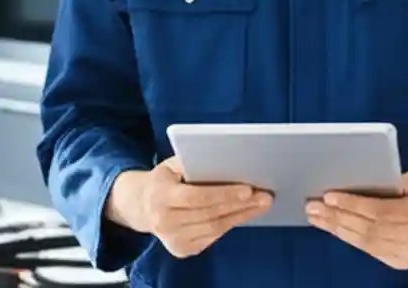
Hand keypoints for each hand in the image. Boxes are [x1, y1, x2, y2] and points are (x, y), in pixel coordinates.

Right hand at [105, 156, 272, 257]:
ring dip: (241, 216)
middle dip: (240, 205)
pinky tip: (245, 214)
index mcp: (160, 196)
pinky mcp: (181, 249)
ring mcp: (172, 239)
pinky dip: (230, 224)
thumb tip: (229, 157)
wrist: (142, 206)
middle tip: (265, 196)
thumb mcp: (171, 164)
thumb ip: (193, 161)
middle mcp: (164, 221)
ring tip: (261, 204)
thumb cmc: (165, 179)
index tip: (248, 189)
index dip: (223, 194)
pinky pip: (211, 238)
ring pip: (214, 229)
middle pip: (209, 214)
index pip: (196, 197)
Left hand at [305, 170, 407, 270]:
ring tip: (316, 217)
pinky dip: (349, 238)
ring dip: (337, 229)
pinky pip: (369, 251)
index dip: (353, 204)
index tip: (329, 195)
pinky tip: (333, 229)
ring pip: (366, 242)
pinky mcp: (401, 262)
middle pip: (369, 228)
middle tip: (312, 206)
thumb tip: (373, 180)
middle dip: (338, 217)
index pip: (380, 210)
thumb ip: (402, 180)